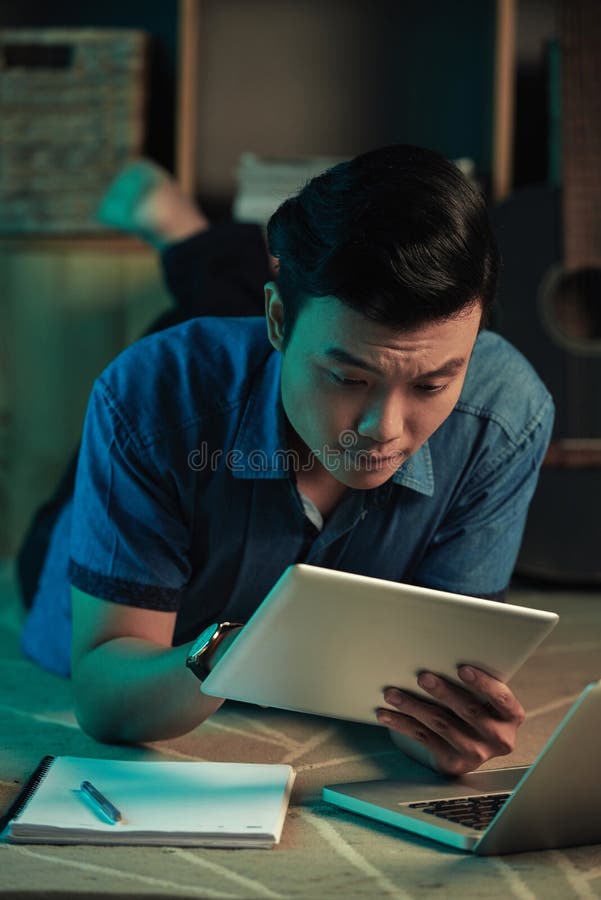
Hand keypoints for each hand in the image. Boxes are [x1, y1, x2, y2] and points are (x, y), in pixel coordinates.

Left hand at [376, 665, 525, 775]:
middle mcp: (499, 738)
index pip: (501, 698)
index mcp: (511, 715)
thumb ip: (475, 681)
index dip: (482, 683)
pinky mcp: (454, 763)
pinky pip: (424, 739)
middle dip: (443, 692)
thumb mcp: (485, 696)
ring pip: (441, 725)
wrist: (473, 744)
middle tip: (422, 677)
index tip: (462, 668)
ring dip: (413, 707)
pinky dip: (402, 724)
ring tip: (392, 694)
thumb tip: (443, 650)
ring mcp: (477, 754)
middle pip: (468, 711)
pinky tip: (386, 714)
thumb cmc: (477, 706)